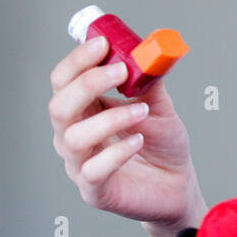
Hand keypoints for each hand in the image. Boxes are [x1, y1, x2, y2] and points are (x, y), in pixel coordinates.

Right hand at [48, 35, 201, 229]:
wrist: (177, 185)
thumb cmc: (161, 144)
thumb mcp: (159, 106)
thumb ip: (149, 81)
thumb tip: (147, 52)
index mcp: (83, 109)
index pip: (63, 80)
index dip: (77, 60)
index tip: (103, 44)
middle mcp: (73, 135)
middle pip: (59, 106)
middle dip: (88, 83)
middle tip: (122, 71)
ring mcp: (80, 164)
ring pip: (74, 138)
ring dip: (110, 118)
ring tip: (143, 111)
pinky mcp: (94, 191)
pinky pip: (94, 170)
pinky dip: (117, 152)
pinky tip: (139, 141)